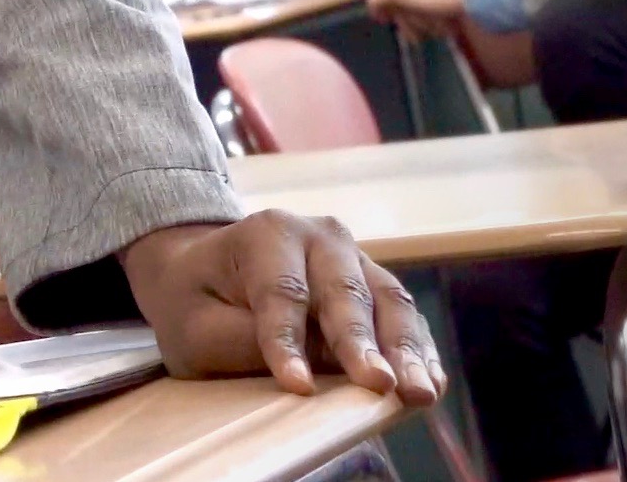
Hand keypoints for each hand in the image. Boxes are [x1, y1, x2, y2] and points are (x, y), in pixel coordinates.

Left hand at [121, 214, 440, 405]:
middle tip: (379, 384)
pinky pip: (405, 316)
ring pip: (388, 302)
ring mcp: (354, 257)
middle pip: (344, 292)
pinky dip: (420, 351)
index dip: (289, 342)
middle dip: (362, 343)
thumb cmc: (194, 302)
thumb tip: (310, 369)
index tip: (297, 385)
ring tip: (419, 393)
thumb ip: (244, 342)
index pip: (281, 293)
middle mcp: (319, 236)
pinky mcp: (375, 284)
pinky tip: (431, 383)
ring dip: (405, 351)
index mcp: (266, 233)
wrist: (203, 272)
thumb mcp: (194, 326)